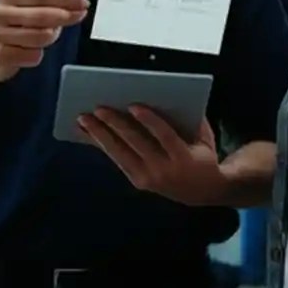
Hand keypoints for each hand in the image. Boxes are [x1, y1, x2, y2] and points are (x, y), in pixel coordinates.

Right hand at [0, 0, 88, 82]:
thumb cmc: (12, 30)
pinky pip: (34, 56)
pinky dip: (38, 55)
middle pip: (42, 14)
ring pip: (42, 36)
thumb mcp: (25, 12)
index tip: (84, 2)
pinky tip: (28, 53)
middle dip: (66, 15)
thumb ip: (49, 7)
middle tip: (81, 15)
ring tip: (44, 37)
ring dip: (51, 37)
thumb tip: (79, 7)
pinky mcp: (0, 56)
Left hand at [79, 106, 226, 206]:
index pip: (165, 136)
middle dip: (115, 125)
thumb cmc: (203, 155)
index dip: (149, 121)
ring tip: (84, 119)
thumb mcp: (204, 137)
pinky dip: (102, 145)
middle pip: (136, 144)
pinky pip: (117, 160)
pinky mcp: (138, 182)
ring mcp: (149, 178)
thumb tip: (164, 94)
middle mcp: (164, 170)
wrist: (204, 192)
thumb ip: (190, 119)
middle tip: (98, 108)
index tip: (133, 105)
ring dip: (100, 135)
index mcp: (184, 157)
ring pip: (120, 154)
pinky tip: (89, 133)